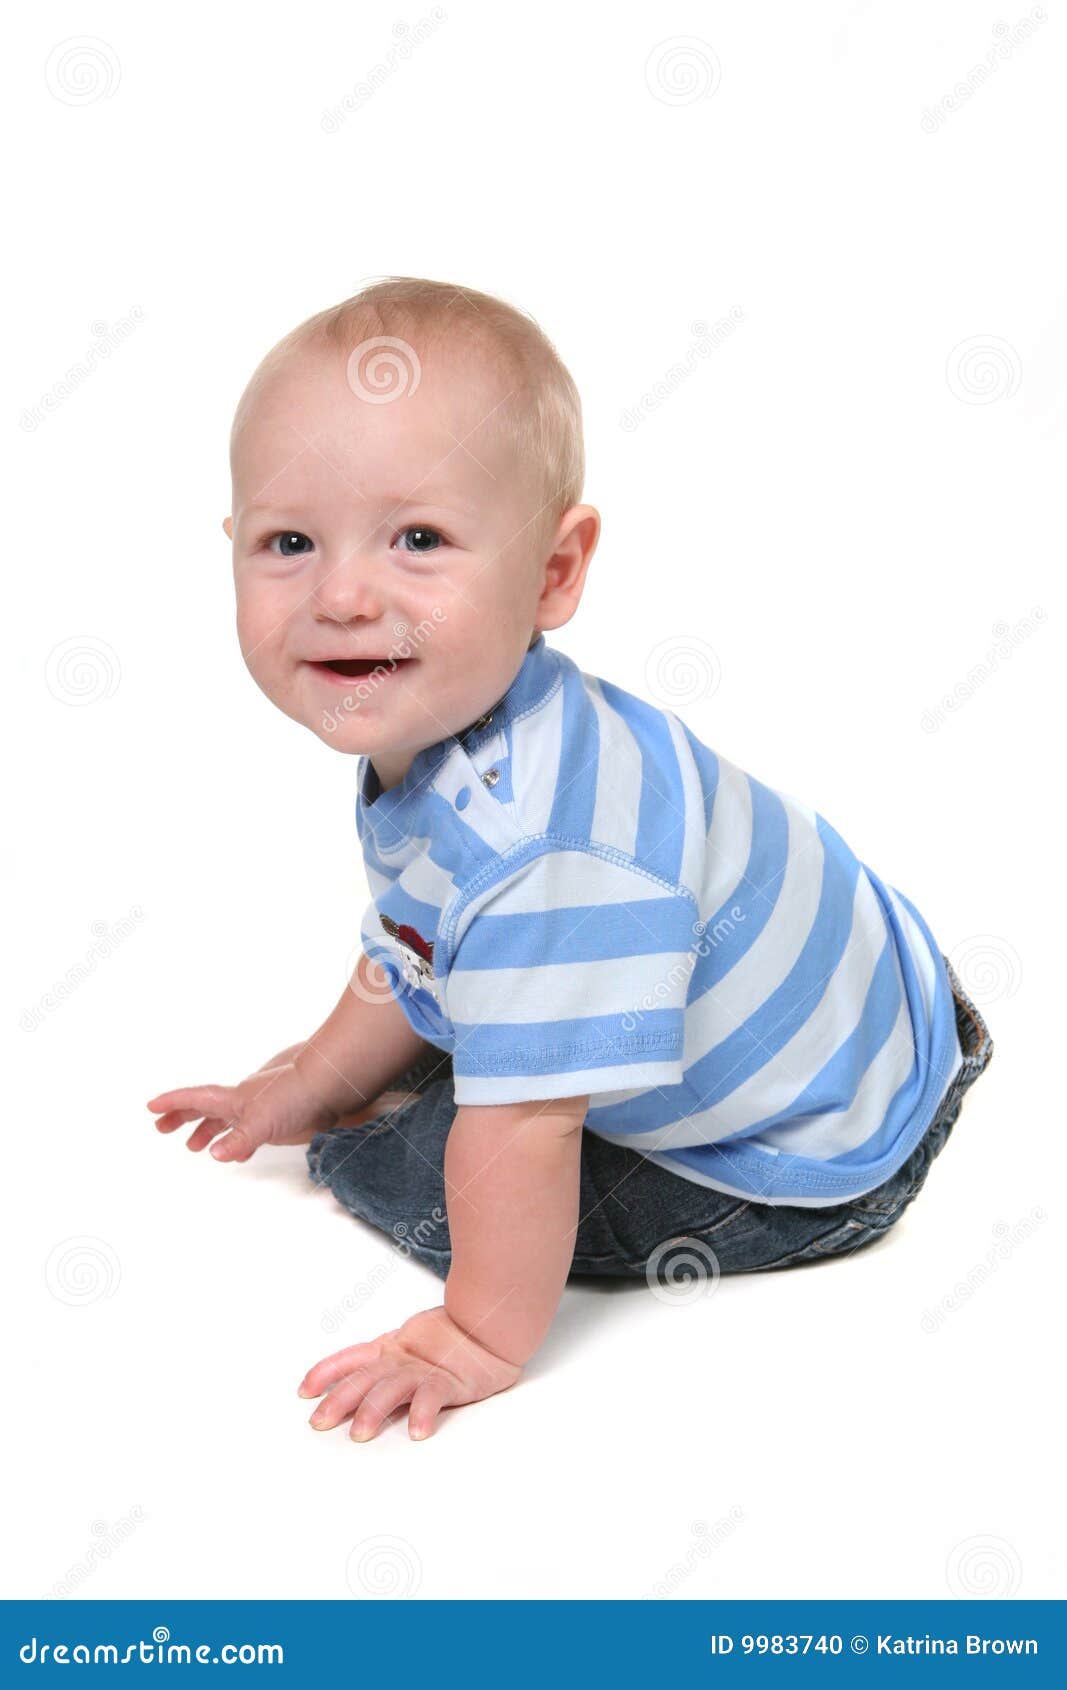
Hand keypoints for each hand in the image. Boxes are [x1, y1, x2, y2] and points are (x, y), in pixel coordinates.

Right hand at [146, 1060, 338, 1161]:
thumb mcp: (262, 1122)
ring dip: (208, 1131)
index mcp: (233, 1099)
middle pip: (205, 1108)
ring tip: (195, 1146)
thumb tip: (215, 1154)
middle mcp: (243, 1102)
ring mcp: (260, 1110)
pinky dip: (237, 1142)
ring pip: (226, 1120)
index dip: (173, 1103)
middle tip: (161, 1128)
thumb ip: (239, 1139)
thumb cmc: (296, 1097)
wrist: (331, 1087)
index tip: (151, 1108)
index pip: (196, 1098)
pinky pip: (248, 1132)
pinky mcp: (278, 1121)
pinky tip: (237, 1153)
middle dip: (182, 1118)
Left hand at [298, 1306, 521, 1441]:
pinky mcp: (451, 1381)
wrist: (490, 1326)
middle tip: (319, 1422)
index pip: (350, 1359)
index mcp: (389, 1350)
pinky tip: (415, 1432)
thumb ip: (380, 1362)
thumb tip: (345, 1388)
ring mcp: (425, 1369)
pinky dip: (423, 1413)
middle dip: (339, 1400)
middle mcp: (401, 1360)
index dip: (326, 1372)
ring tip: (360, 1434)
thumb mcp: (405, 1347)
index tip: (304, 1391)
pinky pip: (433, 1397)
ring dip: (374, 1410)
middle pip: (364, 1378)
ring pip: (392, 1388)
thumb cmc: (448, 1341)